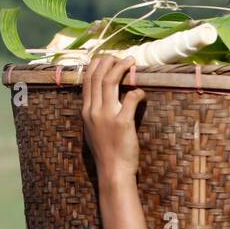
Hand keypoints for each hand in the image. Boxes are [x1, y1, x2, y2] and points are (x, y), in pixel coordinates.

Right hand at [80, 54, 145, 184]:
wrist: (113, 171)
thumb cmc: (106, 153)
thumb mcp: (93, 131)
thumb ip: (95, 114)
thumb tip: (102, 100)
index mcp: (86, 111)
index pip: (88, 80)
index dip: (96, 65)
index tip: (106, 58)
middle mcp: (93, 110)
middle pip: (99, 76)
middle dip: (110, 61)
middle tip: (122, 57)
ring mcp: (107, 115)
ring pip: (111, 81)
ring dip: (122, 67)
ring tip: (131, 61)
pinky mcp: (122, 122)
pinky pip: (131, 98)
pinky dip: (138, 91)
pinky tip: (143, 93)